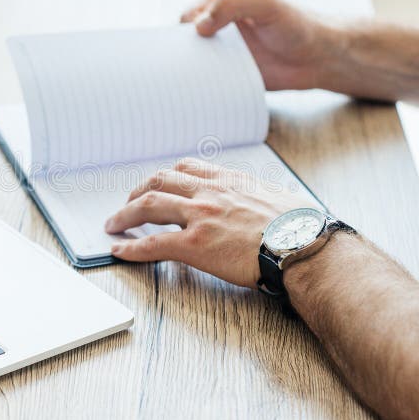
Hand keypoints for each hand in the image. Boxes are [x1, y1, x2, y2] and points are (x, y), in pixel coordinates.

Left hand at [104, 158, 313, 287]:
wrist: (305, 245)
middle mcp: (211, 192)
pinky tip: (119, 251)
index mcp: (230, 180)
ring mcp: (201, 216)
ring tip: (112, 224)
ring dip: (125, 214)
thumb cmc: (300, 227)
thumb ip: (258, 197)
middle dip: (138, 191)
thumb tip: (263, 204)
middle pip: (160, 181)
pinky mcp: (196, 244)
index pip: (187, 168)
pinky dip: (131, 247)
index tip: (157, 184)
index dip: (166, 177)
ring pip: (149, 205)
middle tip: (127, 204)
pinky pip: (153, 243)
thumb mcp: (277, 198)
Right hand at [181, 0, 337, 90]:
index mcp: (222, 1)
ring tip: (190, 81)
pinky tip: (202, 92)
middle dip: (181, 51)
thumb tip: (197, 26)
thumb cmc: (296, 23)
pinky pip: (208, 80)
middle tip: (187, 63)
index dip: (186, 27)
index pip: (190, 14)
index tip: (196, 39)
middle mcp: (219, 25)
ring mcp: (224, 50)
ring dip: (189, 71)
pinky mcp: (230, 72)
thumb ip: (230, 5)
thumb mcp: (264, 3)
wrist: (318, 58)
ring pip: (193, 61)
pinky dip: (201, 86)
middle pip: (186, 39)